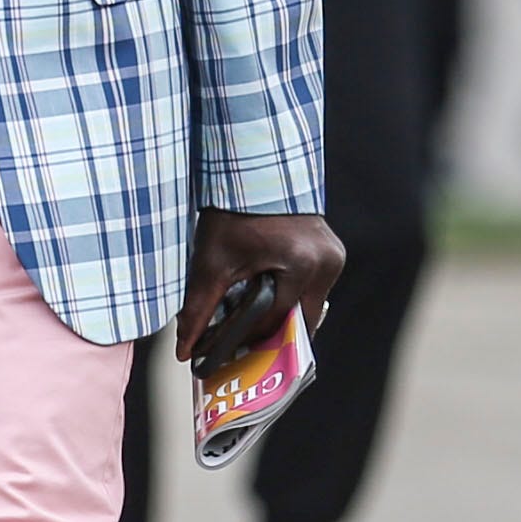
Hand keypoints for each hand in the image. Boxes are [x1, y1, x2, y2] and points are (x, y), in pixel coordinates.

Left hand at [176, 207, 344, 370]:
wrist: (253, 170)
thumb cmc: (235, 208)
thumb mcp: (212, 262)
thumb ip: (199, 309)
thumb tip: (187, 348)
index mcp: (301, 265)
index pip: (276, 321)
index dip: (250, 339)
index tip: (231, 351)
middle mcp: (325, 261)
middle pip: (300, 319)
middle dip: (272, 332)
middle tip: (244, 342)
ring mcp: (333, 255)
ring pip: (309, 305)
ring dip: (284, 313)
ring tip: (254, 314)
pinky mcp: (332, 250)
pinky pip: (314, 286)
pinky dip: (293, 294)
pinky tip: (271, 292)